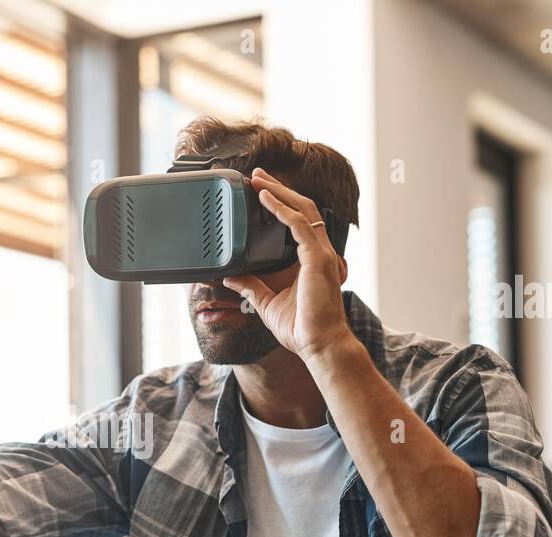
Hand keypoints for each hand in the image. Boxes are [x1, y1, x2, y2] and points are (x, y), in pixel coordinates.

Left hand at [222, 168, 350, 360]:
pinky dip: (281, 209)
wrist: (318, 344)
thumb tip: (231, 279)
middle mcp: (318, 252)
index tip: (261, 193)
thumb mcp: (267, 304)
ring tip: (258, 180)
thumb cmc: (302, 329)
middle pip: (301, 208)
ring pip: (302, 210)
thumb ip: (251, 288)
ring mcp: (320, 253)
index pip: (298, 222)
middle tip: (257, 176)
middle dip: (278, 189)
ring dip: (278, 192)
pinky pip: (299, 224)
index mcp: (311, 260)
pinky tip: (265, 199)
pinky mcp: (316, 258)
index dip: (281, 204)